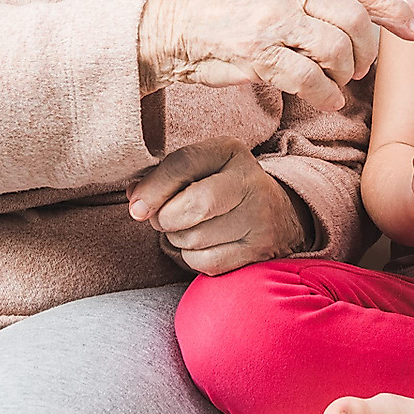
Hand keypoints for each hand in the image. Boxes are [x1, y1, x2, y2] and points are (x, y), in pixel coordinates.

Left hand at [127, 137, 308, 274]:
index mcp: (230, 151)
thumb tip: (134, 195)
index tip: (136, 207)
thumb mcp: (200, 168)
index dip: (153, 189)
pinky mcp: (258, 250)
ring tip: (188, 229)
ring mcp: (258, 217)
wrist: (279, 214)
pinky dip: (193, 258)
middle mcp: (249, 181)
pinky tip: (203, 245)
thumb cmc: (222, 187)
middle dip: (166, 218)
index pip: (184, 164)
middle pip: (193, 205)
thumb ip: (164, 177)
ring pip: (195, 239)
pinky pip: (206, 263)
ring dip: (178, 239)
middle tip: (163, 219)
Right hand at [139, 0, 413, 111]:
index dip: (395, 10)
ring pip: (337, 49)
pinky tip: (324, 98)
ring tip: (337, 83)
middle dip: (368, 52)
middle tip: (359, 69)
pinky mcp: (258, 52)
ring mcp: (272, 19)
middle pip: (356, 21)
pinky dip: (325, 93)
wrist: (171, 25)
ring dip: (346, 74)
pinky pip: (310, 78)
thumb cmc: (226, 11)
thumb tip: (366, 18)